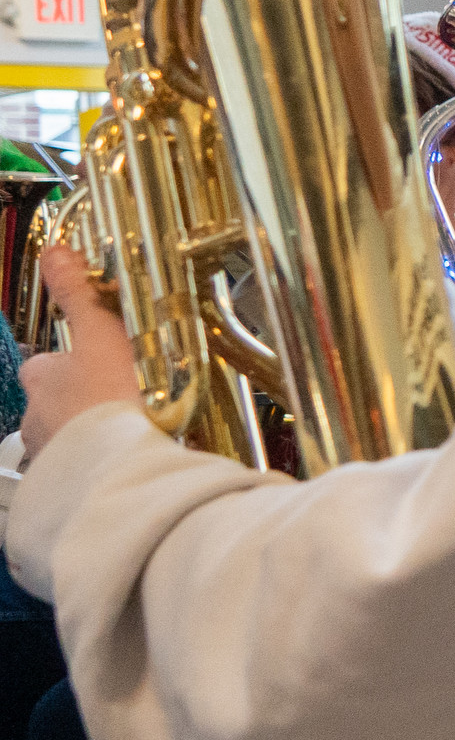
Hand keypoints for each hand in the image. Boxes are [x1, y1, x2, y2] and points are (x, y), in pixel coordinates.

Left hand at [18, 247, 140, 458]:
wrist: (121, 469)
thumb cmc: (110, 404)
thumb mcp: (100, 335)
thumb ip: (79, 297)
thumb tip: (56, 256)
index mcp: (42, 378)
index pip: (45, 364)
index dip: (69, 360)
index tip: (94, 359)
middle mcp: (38, 417)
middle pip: (55, 402)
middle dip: (82, 401)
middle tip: (122, 397)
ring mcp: (53, 453)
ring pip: (69, 437)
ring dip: (92, 433)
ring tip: (132, 431)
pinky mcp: (73, 483)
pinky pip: (86, 469)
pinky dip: (104, 463)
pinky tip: (131, 459)